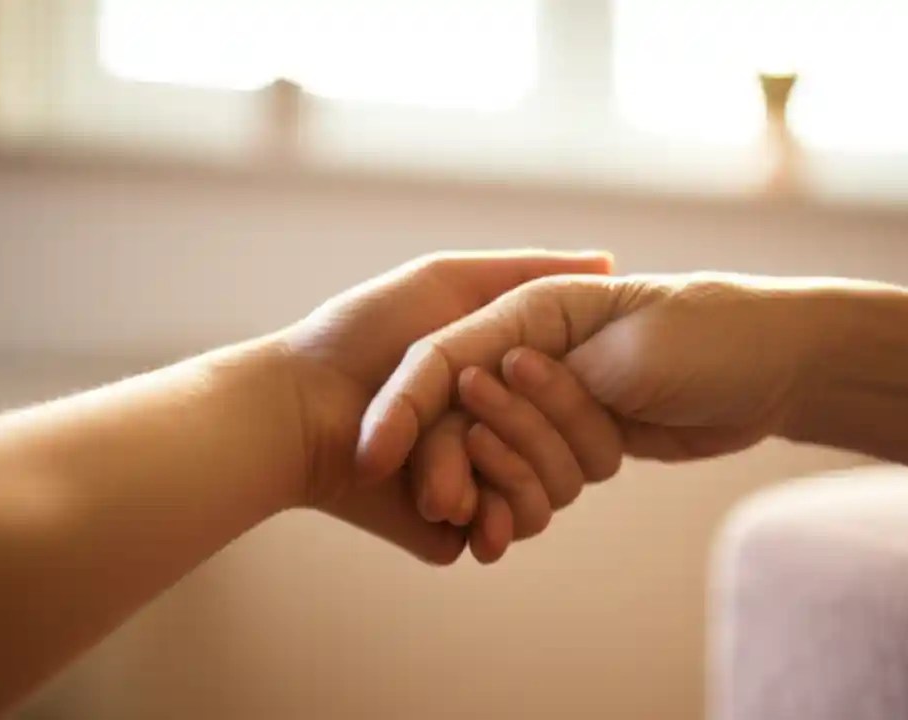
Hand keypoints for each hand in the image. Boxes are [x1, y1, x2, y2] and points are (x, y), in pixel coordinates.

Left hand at [270, 251, 612, 563]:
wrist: (297, 406)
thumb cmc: (362, 334)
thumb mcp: (447, 282)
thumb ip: (528, 271)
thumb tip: (610, 260)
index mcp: (504, 384)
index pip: (575, 400)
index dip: (570, 393)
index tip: (535, 368)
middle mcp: (496, 435)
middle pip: (566, 453)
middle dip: (529, 436)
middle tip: (472, 409)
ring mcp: (475, 484)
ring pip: (539, 499)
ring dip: (504, 478)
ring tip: (452, 458)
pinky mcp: (447, 530)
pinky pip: (498, 534)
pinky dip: (489, 521)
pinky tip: (458, 504)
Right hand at [358, 272, 827, 479]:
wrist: (778, 365)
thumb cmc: (714, 336)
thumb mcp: (631, 348)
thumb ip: (557, 369)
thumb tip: (489, 381)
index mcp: (533, 309)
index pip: (446, 357)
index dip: (405, 408)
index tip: (373, 459)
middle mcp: (533, 349)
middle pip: (461, 412)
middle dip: (452, 461)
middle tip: (447, 508)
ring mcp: (554, 393)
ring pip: (494, 452)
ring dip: (503, 486)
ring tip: (501, 523)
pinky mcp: (577, 432)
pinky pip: (531, 475)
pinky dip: (522, 502)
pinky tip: (510, 531)